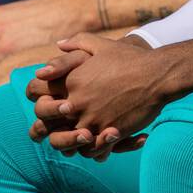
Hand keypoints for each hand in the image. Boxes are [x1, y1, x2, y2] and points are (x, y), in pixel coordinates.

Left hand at [28, 34, 159, 159]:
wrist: (158, 75)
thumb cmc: (131, 58)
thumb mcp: (101, 45)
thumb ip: (77, 42)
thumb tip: (58, 44)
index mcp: (70, 80)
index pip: (34, 91)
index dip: (36, 96)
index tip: (47, 99)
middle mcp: (76, 101)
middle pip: (45, 121)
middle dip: (49, 123)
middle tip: (62, 122)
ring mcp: (91, 120)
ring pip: (66, 141)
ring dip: (70, 141)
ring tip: (81, 135)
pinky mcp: (108, 133)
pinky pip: (91, 150)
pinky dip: (94, 149)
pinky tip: (101, 141)